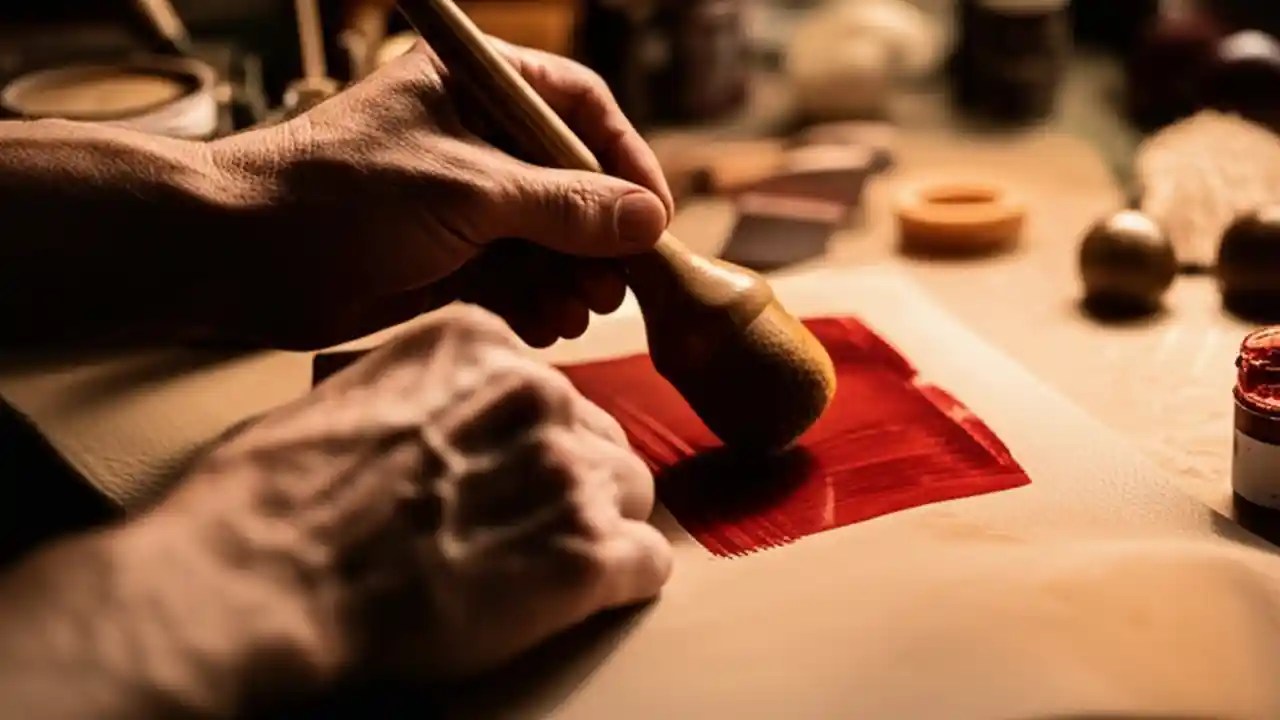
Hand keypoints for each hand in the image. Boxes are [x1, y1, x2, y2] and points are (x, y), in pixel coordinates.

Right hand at [156, 304, 672, 686]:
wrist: (266, 575)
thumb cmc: (277, 494)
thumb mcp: (354, 392)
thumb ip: (428, 393)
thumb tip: (445, 426)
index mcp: (483, 344)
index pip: (552, 389)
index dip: (530, 443)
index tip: (504, 476)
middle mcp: (540, 392)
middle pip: (599, 439)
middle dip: (570, 483)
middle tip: (520, 530)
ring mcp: (569, 471)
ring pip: (631, 495)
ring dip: (596, 530)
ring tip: (537, 567)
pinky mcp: (587, 553)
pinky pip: (647, 562)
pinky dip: (618, 584)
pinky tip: (569, 598)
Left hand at [210, 39, 672, 349]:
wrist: (246, 258)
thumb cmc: (344, 194)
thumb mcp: (470, 191)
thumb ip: (566, 206)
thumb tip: (647, 219)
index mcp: (477, 87)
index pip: (578, 109)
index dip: (623, 160)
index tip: (652, 217)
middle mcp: (475, 138)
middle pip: (572, 183)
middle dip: (598, 238)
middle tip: (614, 285)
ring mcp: (462, 201)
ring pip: (547, 239)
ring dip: (570, 278)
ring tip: (579, 312)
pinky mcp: (447, 257)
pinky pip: (515, 277)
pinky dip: (536, 302)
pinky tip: (547, 326)